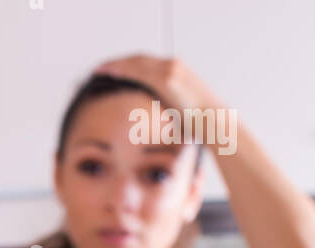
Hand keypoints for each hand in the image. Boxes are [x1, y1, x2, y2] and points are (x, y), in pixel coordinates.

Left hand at [92, 55, 219, 114]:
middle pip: (139, 59)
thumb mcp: (179, 110)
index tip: (114, 69)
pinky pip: (139, 71)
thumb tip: (157, 118)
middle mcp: (173, 65)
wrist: (213, 120)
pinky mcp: (167, 78)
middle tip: (102, 67)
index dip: (129, 64)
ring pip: (137, 62)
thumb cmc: (198, 121)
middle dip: (119, 62)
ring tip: (101, 69)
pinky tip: (111, 72)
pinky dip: (124, 69)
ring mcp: (170, 69)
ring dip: (118, 64)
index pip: (147, 63)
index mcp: (175, 71)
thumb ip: (166, 106)